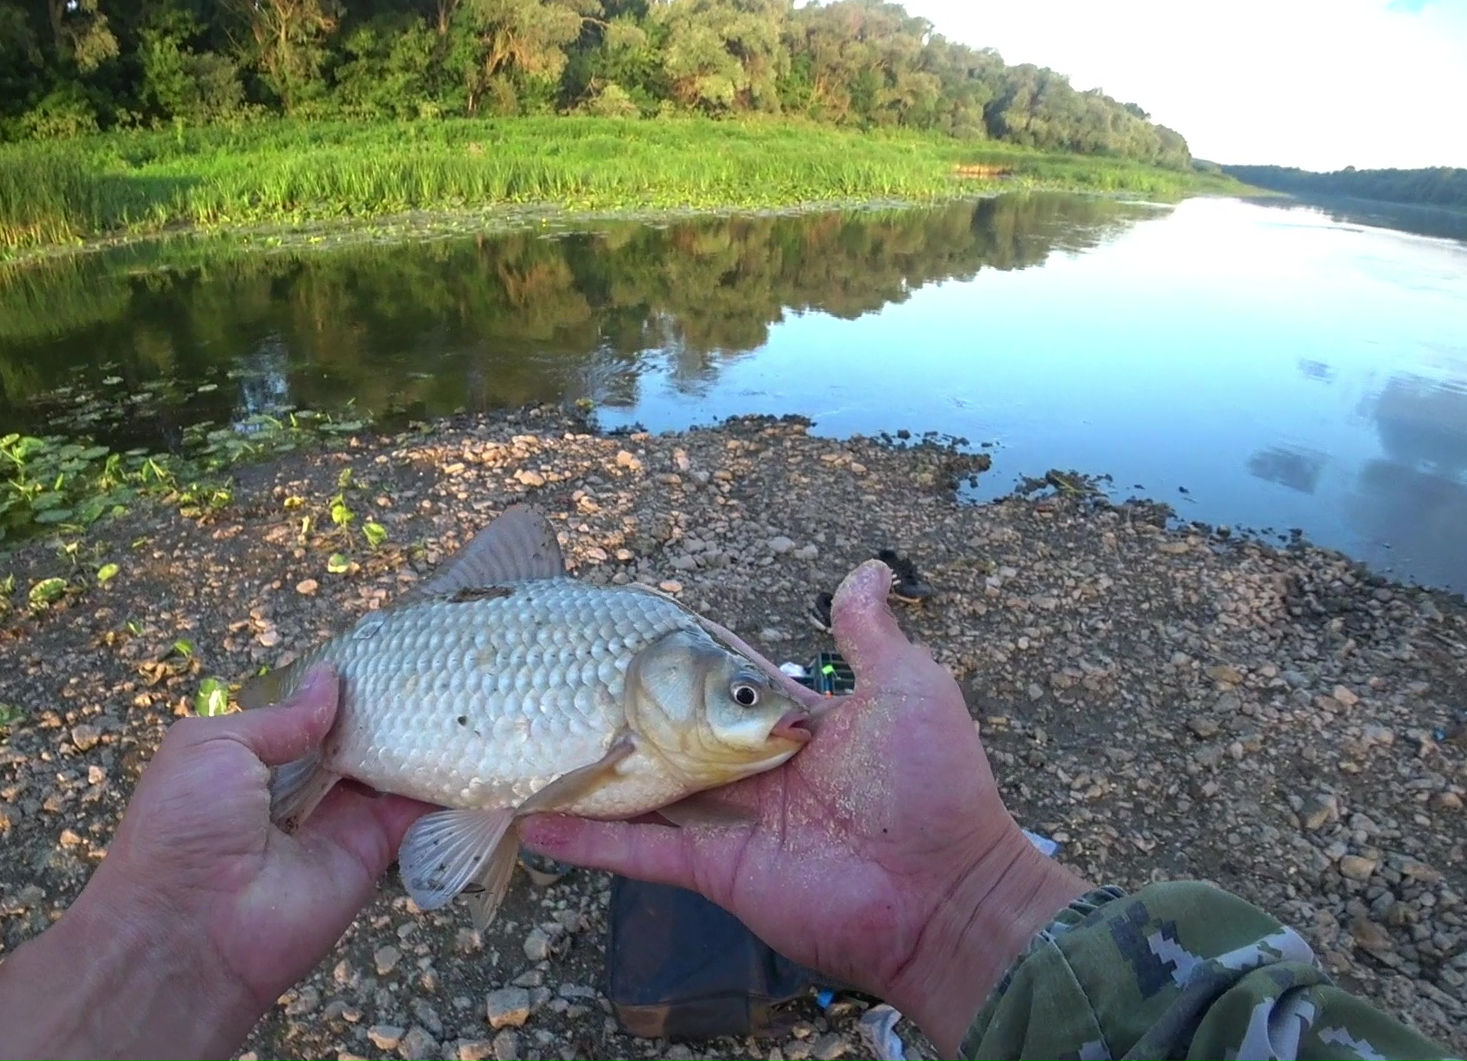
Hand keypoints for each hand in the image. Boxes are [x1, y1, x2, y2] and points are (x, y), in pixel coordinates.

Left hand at [0, 665, 432, 1060]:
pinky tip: (478, 748)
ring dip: (421, 736)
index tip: (385, 651)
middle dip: (388, 704)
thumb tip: (330, 681)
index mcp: (251, 757)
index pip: (306, 713)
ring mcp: (338, 818)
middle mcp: (299, 786)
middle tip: (438, 663)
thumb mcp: (212, 746)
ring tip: (466, 691)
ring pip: (390, 767)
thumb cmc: (184, 827)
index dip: (340, 685)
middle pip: (355, 736)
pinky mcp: (370, 851)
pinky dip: (445, 784)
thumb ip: (278, 717)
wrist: (191, 933)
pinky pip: (413, 812)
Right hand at [523, 561, 1090, 1054]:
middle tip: (552, 679)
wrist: (943, 897)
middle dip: (617, 713)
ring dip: (588, 773)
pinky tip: (533, 820)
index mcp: (791, 724)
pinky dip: (587, 838)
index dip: (677, 662)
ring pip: (644, 789)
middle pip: (669, 734)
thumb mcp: (908, 689)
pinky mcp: (713, 870)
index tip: (621, 632)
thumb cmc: (931, 786)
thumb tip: (868, 568)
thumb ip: (869, 634)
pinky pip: (640, 850)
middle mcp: (751, 770)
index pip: (721, 684)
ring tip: (522, 745)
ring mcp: (729, 822)